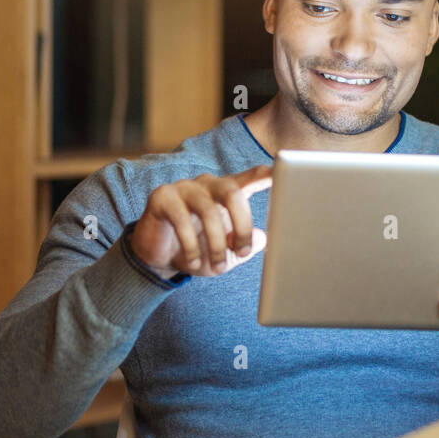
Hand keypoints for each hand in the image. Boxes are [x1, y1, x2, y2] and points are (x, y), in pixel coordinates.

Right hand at [129, 165, 272, 277]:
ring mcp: (184, 187)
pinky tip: (193, 263)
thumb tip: (263, 238)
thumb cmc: (199, 250)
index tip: (281, 170)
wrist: (157, 257)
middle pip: (232, 193)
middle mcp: (208, 184)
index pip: (250, 177)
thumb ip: (246, 245)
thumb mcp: (227, 253)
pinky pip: (181, 220)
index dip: (266, 174)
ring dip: (216, 244)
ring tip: (218, 267)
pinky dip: (191, 246)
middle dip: (242, 225)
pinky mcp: (162, 197)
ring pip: (208, 211)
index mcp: (228, 191)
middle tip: (242, 252)